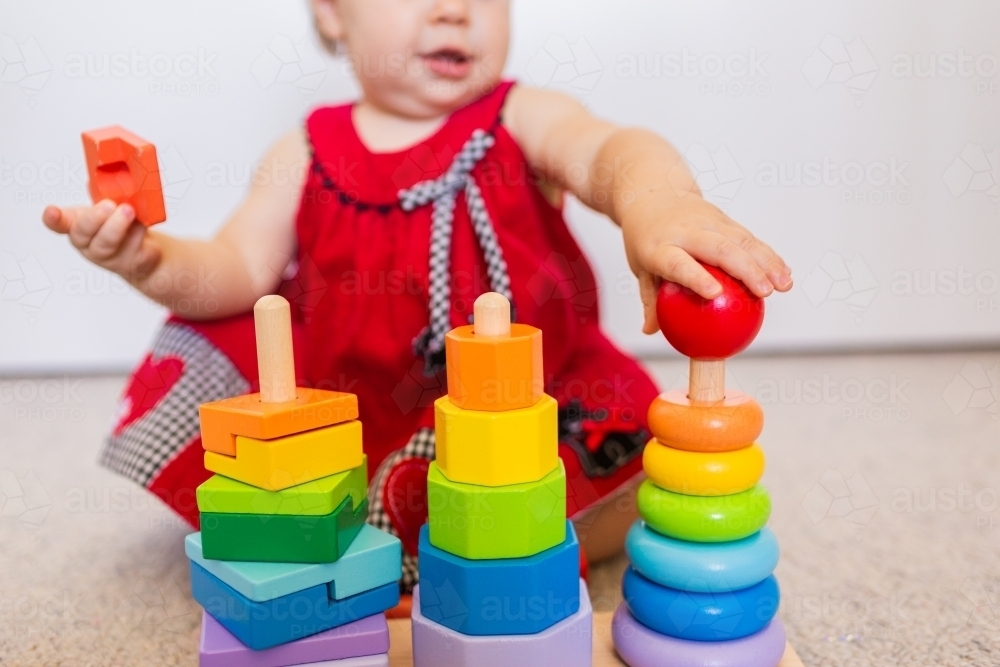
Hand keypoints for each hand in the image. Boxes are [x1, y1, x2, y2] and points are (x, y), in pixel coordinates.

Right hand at [42, 200, 161, 280]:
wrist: (145, 250)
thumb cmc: (121, 225)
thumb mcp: (110, 208)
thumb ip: (104, 195)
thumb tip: (103, 177)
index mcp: (77, 225)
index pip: (59, 223)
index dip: (53, 219)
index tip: (51, 211)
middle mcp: (88, 243)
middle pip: (82, 233)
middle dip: (94, 217)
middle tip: (108, 204)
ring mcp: (107, 256)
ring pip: (106, 243)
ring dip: (117, 225)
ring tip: (128, 210)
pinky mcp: (129, 262)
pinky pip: (132, 246)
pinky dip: (138, 231)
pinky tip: (142, 222)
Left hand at [621, 193, 792, 334]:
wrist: (653, 195)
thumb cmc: (647, 240)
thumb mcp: (641, 267)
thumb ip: (649, 299)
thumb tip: (650, 332)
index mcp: (659, 247)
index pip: (678, 262)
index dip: (696, 277)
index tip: (714, 294)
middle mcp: (686, 231)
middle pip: (719, 248)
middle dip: (746, 269)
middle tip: (765, 293)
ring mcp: (707, 221)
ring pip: (741, 239)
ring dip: (766, 261)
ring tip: (784, 285)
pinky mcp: (723, 217)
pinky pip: (749, 236)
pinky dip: (768, 254)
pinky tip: (783, 272)